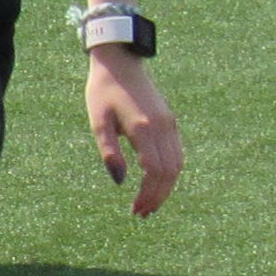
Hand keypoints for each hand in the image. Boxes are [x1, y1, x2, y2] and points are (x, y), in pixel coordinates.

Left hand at [86, 48, 182, 216]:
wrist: (119, 62)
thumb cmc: (102, 91)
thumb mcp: (98, 122)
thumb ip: (109, 152)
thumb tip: (120, 182)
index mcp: (144, 128)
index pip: (155, 171)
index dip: (148, 195)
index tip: (135, 209)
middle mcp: (162, 127)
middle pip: (170, 172)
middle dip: (157, 197)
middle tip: (141, 213)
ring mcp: (169, 123)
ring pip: (177, 164)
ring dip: (166, 187)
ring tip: (150, 204)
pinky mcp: (170, 120)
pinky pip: (177, 153)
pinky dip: (170, 172)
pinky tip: (157, 183)